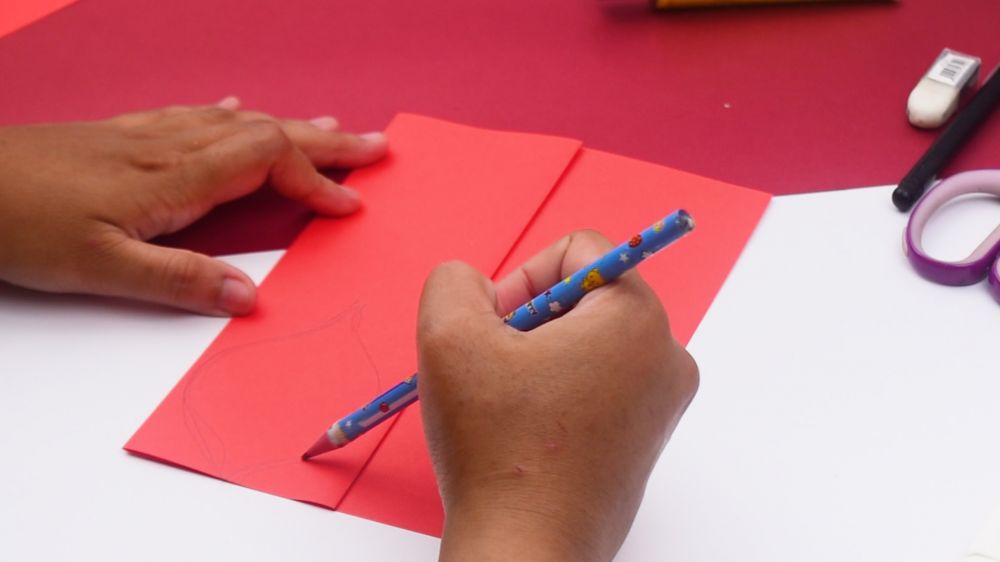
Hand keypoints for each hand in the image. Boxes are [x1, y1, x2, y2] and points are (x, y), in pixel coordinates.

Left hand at [0, 98, 386, 314]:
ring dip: (290, 126)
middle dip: (326, 143)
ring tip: (330, 129)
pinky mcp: (123, 135)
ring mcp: (146, 135)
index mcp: (175, 178)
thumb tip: (251, 298)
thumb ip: (178, 281)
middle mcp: (170, 146)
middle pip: (266, 133)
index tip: (351, 206)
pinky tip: (236, 109)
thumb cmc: (22, 223)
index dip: (316, 182)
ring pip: (237, 121)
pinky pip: (195, 115)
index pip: (267, 164)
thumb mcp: (99, 269)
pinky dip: (232, 116)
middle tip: (375, 145)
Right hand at [417, 230, 698, 561]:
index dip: (522, 278)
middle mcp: (666, 356)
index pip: (579, 251)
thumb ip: (455, 280)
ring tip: (508, 403)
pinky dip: (556, 393)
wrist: (526, 551)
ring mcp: (661, 403)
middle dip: (529, 322)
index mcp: (637, 318)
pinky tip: (526, 428)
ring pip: (587, 342)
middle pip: (586, 296)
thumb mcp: (449, 336)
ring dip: (538, 359)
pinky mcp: (645, 439)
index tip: (495, 328)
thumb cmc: (497, 451)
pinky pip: (597, 384)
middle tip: (495, 368)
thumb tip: (477, 285)